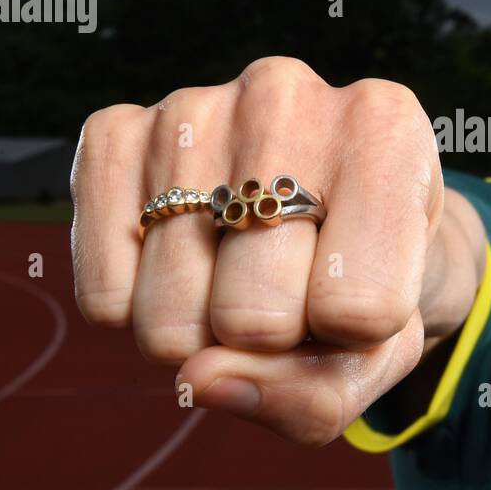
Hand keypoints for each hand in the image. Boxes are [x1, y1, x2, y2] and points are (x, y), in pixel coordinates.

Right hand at [69, 56, 445, 444]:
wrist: (313, 205)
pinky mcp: (115, 133)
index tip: (357, 296)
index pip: (357, 309)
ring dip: (202, 335)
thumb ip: (315, 395)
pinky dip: (140, 312)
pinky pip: (104, 294)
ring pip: (170, 316)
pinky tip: (182, 262)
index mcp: (386, 129)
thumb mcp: (381, 347)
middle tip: (291, 289)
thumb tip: (199, 381)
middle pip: (254, 316)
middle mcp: (287, 94)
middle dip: (271, 343)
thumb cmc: (362, 278)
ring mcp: (192, 107)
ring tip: (239, 274)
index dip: (351, 341)